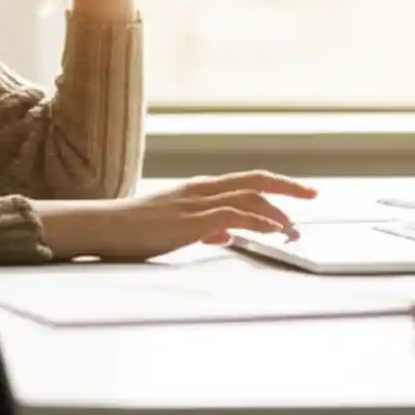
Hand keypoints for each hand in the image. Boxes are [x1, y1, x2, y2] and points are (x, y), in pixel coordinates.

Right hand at [56, 171, 318, 260]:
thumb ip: (204, 228)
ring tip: (293, 227)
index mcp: (200, 189)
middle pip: (255, 180)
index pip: (247, 180)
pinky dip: (257, 220)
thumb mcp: (176, 226)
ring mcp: (196, 203)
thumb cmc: (134, 230)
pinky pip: (233, 215)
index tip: (300, 191)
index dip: (276, 184)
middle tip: (312, 194)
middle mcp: (202, 190)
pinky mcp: (190, 220)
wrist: (102, 228)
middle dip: (287, 187)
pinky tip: (271, 230)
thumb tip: (226, 234)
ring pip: (248, 196)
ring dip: (276, 211)